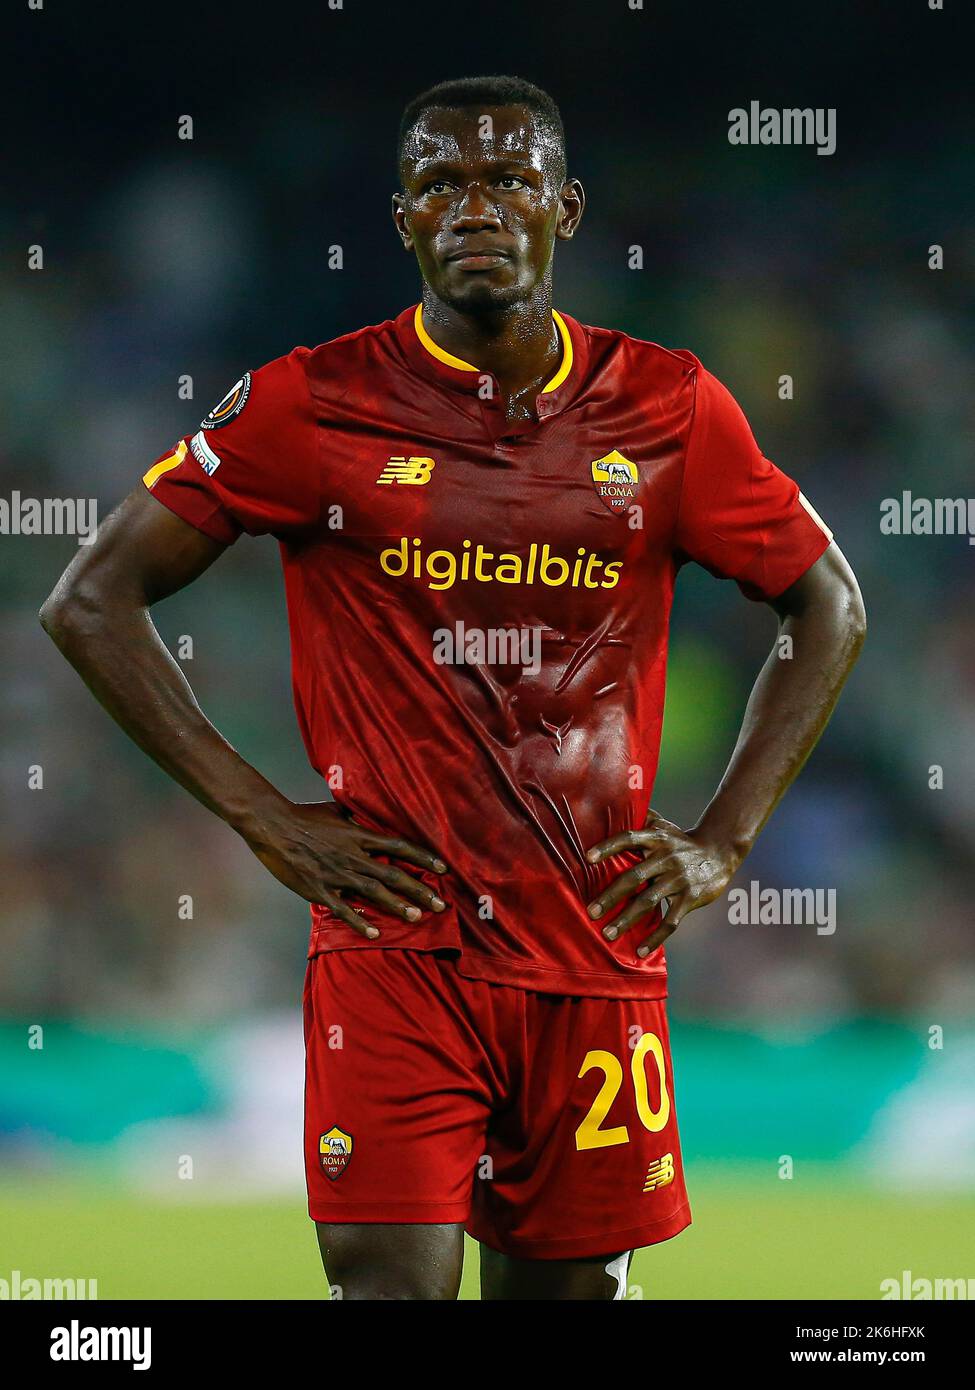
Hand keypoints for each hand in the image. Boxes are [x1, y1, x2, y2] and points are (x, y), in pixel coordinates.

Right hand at [242, 799, 447, 938]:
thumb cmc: (305, 816)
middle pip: (393, 875)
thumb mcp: (337, 811)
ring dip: (397, 906)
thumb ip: (358, 819)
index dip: (423, 857)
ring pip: (374, 893)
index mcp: (359, 835)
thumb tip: (372, 817)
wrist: (273, 826)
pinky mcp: (319, 889)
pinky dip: (359, 922)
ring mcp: (337, 874)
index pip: (399, 846)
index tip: (443, 869)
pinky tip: (375, 933)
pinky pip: (343, 909)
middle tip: (440, 905)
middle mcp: (354, 856)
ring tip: (417, 917)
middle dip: (419, 891)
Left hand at [585, 810, 740, 957]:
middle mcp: (666, 858)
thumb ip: (642, 816)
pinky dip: (656, 938)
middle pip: (634, 877)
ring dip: (627, 920)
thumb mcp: (664, 825)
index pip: (629, 838)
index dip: (609, 846)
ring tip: (608, 934)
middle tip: (591, 912)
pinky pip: (670, 921)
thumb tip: (618, 801)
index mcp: (656, 839)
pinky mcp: (691, 898)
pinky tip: (641, 951)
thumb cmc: (682, 840)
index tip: (587, 858)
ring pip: (649, 902)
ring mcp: (679, 879)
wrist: (720, 851)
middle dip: (610, 896)